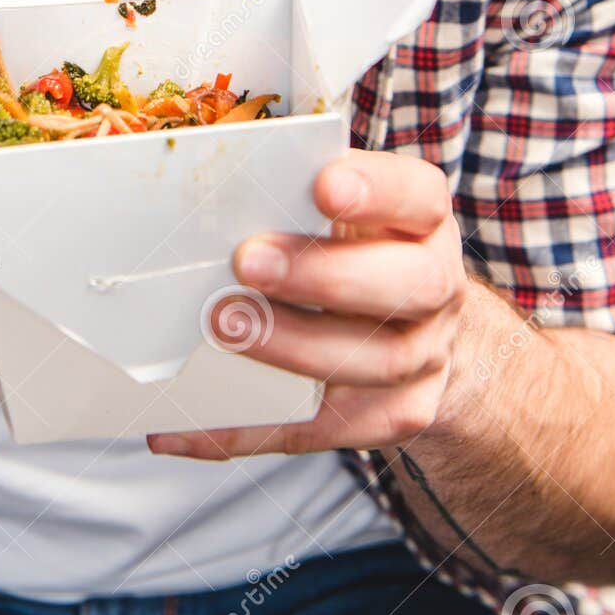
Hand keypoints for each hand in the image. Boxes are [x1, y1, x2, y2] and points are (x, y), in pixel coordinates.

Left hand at [147, 149, 468, 458]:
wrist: (424, 329)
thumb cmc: (362, 248)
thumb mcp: (351, 207)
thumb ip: (301, 192)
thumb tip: (213, 184)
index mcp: (423, 222)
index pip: (419, 196)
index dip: (376, 191)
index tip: (324, 185)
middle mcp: (436, 290)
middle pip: (410, 286)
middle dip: (326, 275)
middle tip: (247, 261)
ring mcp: (421, 359)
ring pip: (374, 362)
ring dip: (292, 346)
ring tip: (224, 324)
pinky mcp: (388, 416)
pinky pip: (315, 431)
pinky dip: (243, 429)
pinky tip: (179, 427)